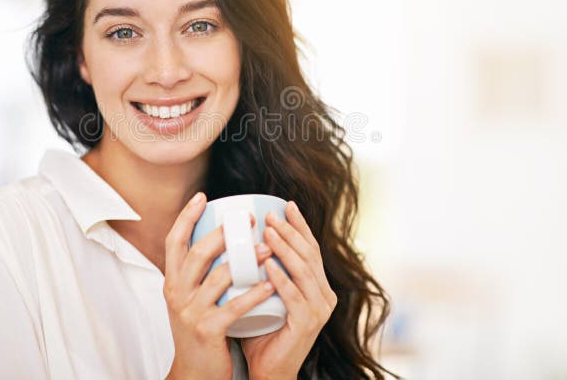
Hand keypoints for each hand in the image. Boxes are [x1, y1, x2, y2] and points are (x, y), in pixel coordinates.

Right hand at [163, 192, 274, 379]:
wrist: (194, 374)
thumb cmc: (199, 331)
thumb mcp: (189, 299)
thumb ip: (198, 274)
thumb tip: (220, 238)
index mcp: (171, 281)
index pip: (174, 241)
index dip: (186, 217)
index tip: (203, 196)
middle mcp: (176, 293)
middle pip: (198, 253)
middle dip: (224, 232)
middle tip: (250, 219)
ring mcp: (190, 313)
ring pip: (218, 277)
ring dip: (246, 260)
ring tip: (268, 248)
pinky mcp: (207, 331)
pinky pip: (233, 307)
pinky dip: (254, 293)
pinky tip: (271, 284)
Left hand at [239, 200, 337, 379]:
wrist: (268, 371)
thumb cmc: (262, 331)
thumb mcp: (265, 293)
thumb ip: (261, 269)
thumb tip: (242, 237)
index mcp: (317, 286)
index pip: (310, 248)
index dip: (300, 225)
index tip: (285, 205)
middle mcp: (324, 295)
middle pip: (309, 254)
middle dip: (290, 231)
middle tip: (271, 214)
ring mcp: (319, 310)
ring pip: (303, 270)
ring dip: (285, 248)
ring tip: (268, 231)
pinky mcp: (307, 324)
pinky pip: (294, 296)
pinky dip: (280, 277)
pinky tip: (267, 264)